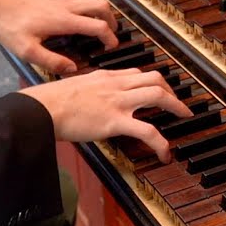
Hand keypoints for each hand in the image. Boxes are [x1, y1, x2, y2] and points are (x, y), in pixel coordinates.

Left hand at [0, 0, 118, 72]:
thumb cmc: (7, 25)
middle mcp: (66, 5)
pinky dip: (83, 0)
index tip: (112, 46)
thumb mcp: (27, 51)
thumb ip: (51, 61)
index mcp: (64, 20)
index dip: (110, 37)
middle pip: (100, 5)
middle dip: (111, 19)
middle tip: (111, 32)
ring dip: (99, 6)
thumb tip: (72, 69)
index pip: (98, 25)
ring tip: (99, 19)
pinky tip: (74, 11)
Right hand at [20, 69, 193, 161]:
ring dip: (175, 106)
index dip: (152, 81)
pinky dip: (161, 142)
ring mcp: (116, 101)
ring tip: (184, 117)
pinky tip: (164, 152)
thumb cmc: (49, 101)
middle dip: (171, 90)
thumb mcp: (72, 87)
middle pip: (154, 78)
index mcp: (104, 77)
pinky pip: (147, 130)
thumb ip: (86, 89)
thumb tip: (87, 98)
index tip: (158, 89)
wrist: (41, 108)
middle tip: (178, 103)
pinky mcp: (114, 121)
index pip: (136, 73)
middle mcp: (114, 85)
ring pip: (157, 94)